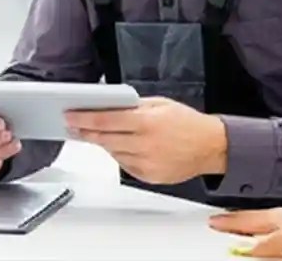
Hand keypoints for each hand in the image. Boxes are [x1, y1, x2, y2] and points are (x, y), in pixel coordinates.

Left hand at [64, 96, 225, 184]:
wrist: (211, 147)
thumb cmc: (188, 123)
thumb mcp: (160, 104)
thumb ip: (134, 106)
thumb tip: (110, 105)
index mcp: (146, 122)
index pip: (105, 120)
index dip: (84, 118)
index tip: (70, 116)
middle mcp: (144, 144)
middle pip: (104, 138)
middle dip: (85, 131)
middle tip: (73, 126)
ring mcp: (146, 163)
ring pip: (113, 153)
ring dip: (103, 143)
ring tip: (96, 134)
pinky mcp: (148, 176)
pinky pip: (125, 165)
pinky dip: (119, 155)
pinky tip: (121, 146)